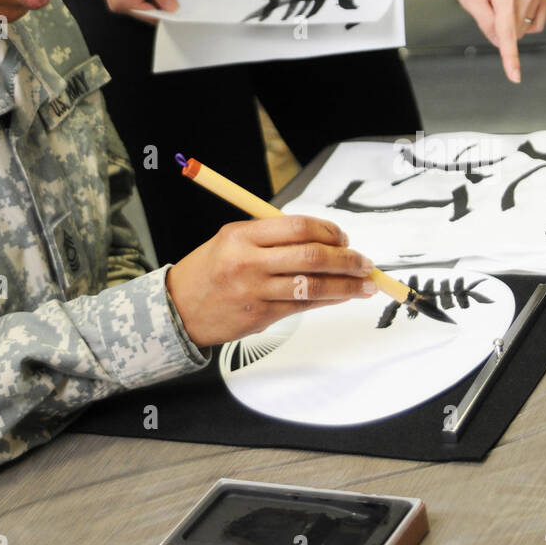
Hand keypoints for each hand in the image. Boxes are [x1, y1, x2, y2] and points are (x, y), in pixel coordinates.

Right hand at [165, 214, 375, 347]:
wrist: (180, 308)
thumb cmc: (210, 269)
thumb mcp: (231, 238)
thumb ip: (271, 235)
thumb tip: (320, 238)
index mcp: (242, 235)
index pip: (297, 227)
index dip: (328, 231)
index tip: (343, 237)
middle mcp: (249, 262)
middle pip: (311, 257)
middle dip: (346, 260)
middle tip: (364, 262)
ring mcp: (256, 292)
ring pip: (312, 286)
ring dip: (346, 286)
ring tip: (365, 284)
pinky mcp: (261, 317)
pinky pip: (303, 307)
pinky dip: (328, 300)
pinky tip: (342, 296)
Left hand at [451, 0, 545, 83]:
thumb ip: (484, 22)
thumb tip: (501, 41)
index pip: (507, 33)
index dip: (510, 58)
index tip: (515, 76)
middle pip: (513, 32)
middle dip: (498, 26)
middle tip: (487, 3)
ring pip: (524, 28)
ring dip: (509, 20)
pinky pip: (535, 21)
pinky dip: (522, 18)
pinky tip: (512, 2)